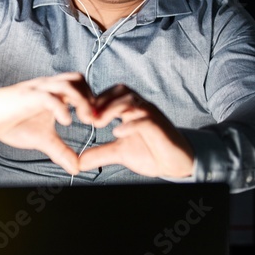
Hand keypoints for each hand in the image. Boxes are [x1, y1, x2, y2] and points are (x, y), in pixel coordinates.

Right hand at [0, 73, 95, 174]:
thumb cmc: (13, 123)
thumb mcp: (42, 140)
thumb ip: (61, 151)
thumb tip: (77, 168)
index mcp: (54, 94)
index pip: (81, 86)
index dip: (94, 101)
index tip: (101, 121)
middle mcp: (49, 87)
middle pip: (78, 79)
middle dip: (92, 97)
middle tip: (97, 119)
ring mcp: (38, 89)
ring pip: (67, 83)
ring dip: (81, 100)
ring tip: (86, 119)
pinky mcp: (27, 96)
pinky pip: (48, 96)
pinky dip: (61, 107)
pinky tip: (67, 121)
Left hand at [79, 84, 194, 178]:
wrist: (175, 163)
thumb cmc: (150, 152)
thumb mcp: (120, 152)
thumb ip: (100, 153)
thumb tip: (79, 161)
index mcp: (132, 110)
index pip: (113, 93)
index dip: (96, 99)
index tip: (81, 113)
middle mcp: (142, 108)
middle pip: (121, 91)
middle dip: (102, 100)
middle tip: (86, 117)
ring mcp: (152, 116)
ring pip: (132, 101)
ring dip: (111, 109)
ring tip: (97, 123)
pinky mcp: (160, 128)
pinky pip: (145, 120)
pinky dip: (129, 125)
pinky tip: (117, 133)